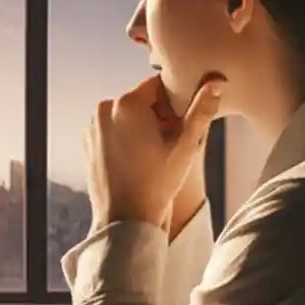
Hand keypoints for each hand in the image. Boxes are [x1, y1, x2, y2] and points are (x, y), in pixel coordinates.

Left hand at [85, 74, 225, 231]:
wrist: (126, 221)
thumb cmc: (157, 184)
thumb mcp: (186, 145)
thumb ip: (201, 110)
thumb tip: (216, 82)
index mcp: (126, 103)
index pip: (158, 86)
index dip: (175, 104)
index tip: (180, 125)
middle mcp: (104, 110)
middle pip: (142, 101)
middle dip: (158, 116)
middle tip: (170, 143)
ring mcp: (92, 128)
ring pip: (127, 117)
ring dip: (142, 128)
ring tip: (155, 155)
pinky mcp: (88, 145)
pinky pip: (113, 132)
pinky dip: (126, 140)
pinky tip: (138, 162)